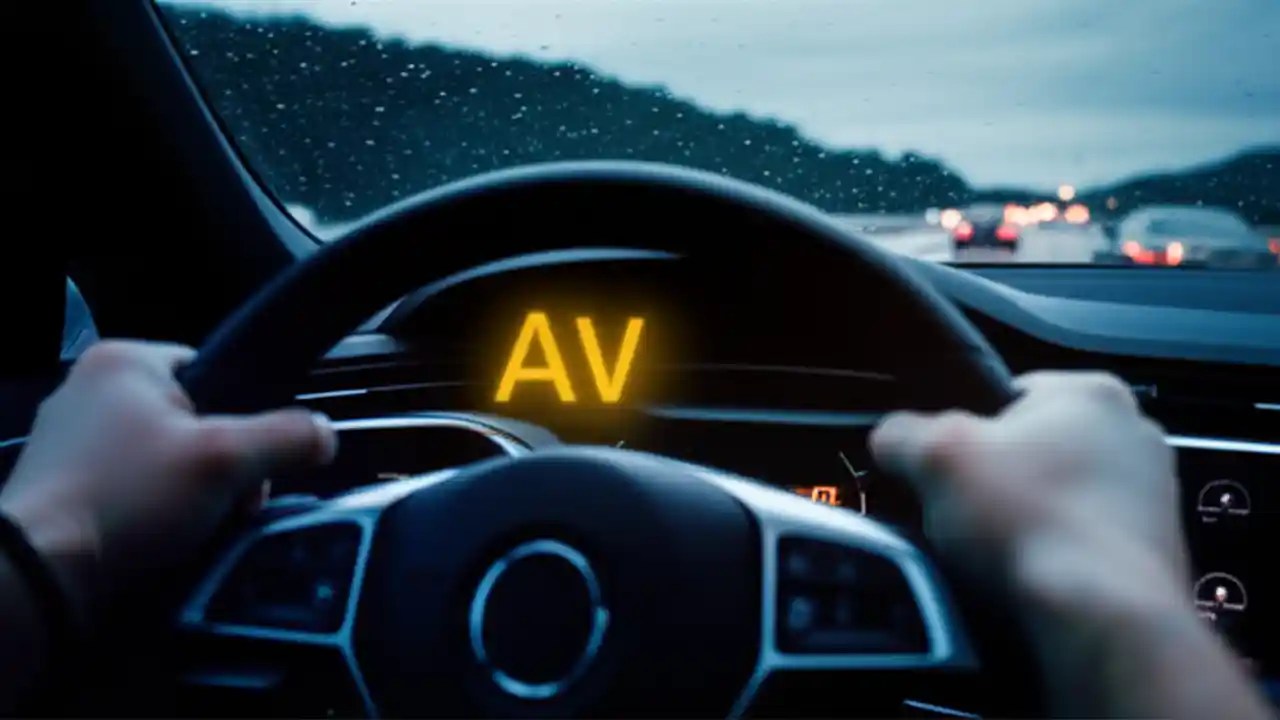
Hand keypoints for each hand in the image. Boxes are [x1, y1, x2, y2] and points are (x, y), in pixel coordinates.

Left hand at [0, 340, 336, 619]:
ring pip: (164, 459)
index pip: (214, 373)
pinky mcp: (59, 487)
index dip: (247, 418)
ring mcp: (67, 440)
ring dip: (193, 493)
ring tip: (197, 529)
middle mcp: (88, 389)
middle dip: (224, 466)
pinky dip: (153, 512)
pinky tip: (161, 540)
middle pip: (194, 420)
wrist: (40, 579)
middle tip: (232, 505)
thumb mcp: (227, 460)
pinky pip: (131, 488)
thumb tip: (326, 433)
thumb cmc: (130, 500)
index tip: (254, 464)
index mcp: (124, 361)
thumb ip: (287, 436)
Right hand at [871, 371, 1269, 718]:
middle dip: (1000, 479)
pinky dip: (1060, 555)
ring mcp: (1157, 494)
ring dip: (1030, 520)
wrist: (1103, 617)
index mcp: (1092, 391)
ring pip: (1062, 497)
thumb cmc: (1031, 521)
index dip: (967, 432)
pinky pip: (1088, 542)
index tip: (948, 468)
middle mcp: (1136, 433)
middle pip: (1036, 448)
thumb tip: (891, 438)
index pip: (1009, 394)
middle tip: (967, 512)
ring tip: (1000, 553)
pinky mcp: (1161, 549)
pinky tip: (1036, 578)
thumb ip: (901, 434)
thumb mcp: (935, 457)